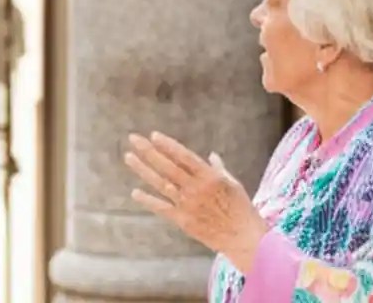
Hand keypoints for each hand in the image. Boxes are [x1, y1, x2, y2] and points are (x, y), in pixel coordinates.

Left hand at [124, 131, 267, 272]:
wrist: (243, 238)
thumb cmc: (241, 209)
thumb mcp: (233, 184)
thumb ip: (218, 169)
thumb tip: (210, 155)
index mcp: (209, 177)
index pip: (184, 156)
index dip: (168, 145)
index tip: (153, 135)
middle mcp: (195, 188)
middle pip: (168, 167)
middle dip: (149, 151)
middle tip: (133, 139)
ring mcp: (187, 204)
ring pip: (161, 183)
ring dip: (143, 170)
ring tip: (129, 157)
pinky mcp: (183, 220)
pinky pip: (162, 208)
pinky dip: (148, 200)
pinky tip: (135, 192)